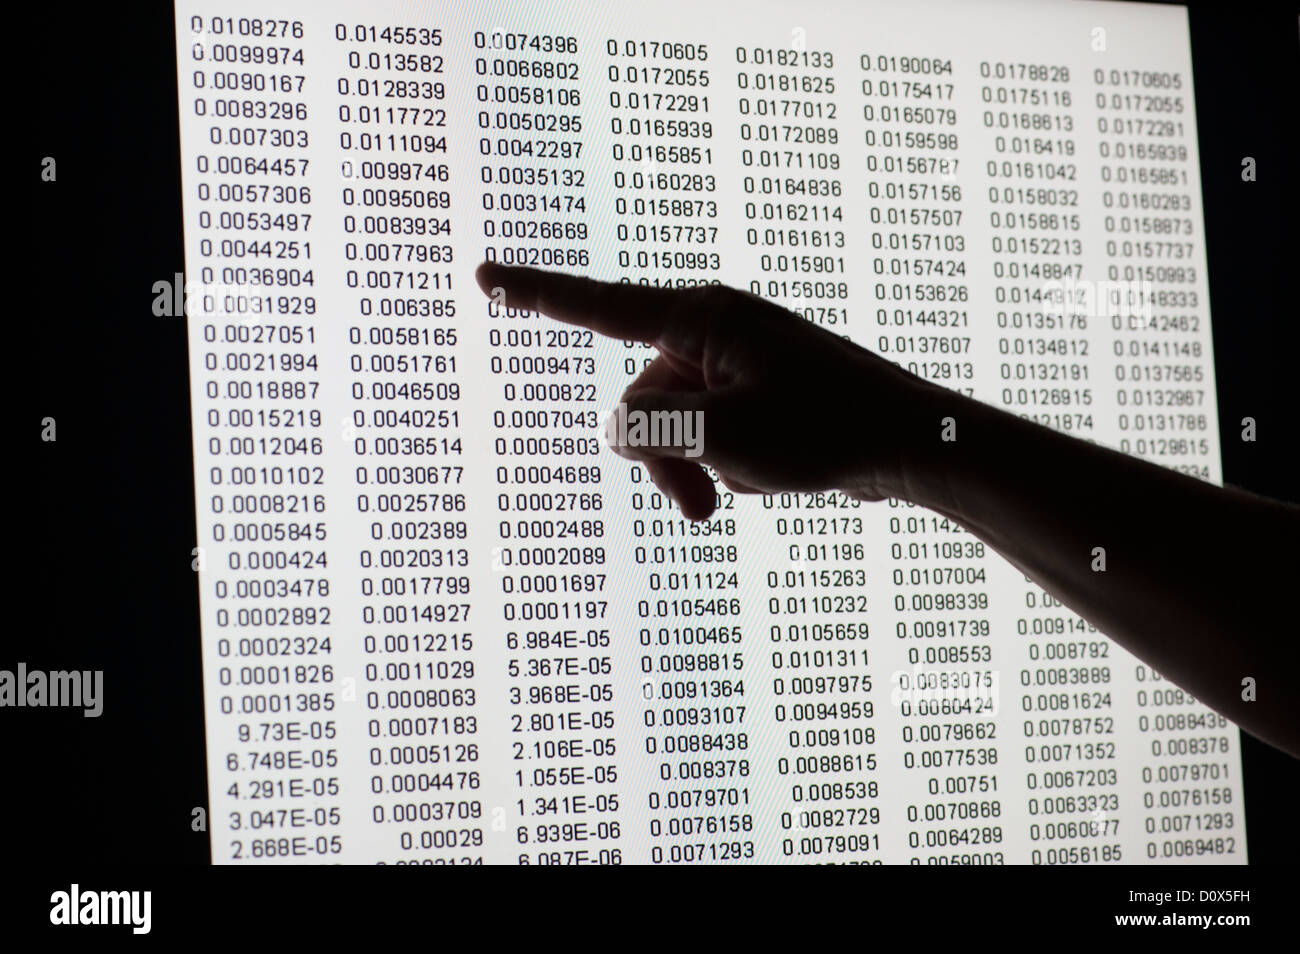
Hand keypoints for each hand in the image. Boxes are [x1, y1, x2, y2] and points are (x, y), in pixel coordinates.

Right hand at [475, 263, 940, 520]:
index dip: (535, 295)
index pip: (598, 306)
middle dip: (658, 457)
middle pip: (639, 395)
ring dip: (689, 467)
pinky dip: (721, 459)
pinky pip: (707, 426)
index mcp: (700, 318)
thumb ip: (648, 429)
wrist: (909, 443)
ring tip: (730, 500)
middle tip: (697, 511)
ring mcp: (735, 359)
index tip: (482, 274)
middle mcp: (712, 328)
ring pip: (672, 421)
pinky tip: (765, 474)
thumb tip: (618, 427)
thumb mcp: (720, 436)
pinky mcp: (755, 388)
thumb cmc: (825, 431)